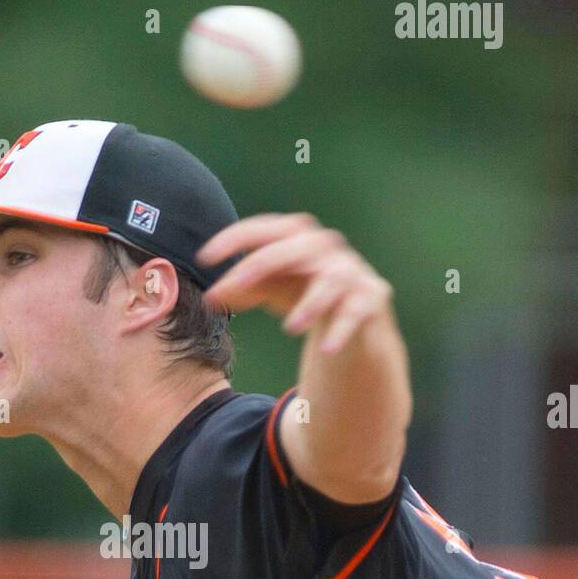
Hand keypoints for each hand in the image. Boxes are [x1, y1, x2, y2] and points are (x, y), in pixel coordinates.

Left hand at [197, 212, 394, 355]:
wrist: (356, 317)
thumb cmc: (305, 292)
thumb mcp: (271, 288)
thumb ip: (242, 289)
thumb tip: (210, 298)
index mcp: (297, 239)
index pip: (265, 228)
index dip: (235, 238)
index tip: (205, 257)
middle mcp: (327, 249)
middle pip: (299, 245)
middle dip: (266, 262)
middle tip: (237, 284)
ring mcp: (352, 272)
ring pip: (333, 279)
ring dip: (311, 303)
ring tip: (291, 328)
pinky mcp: (372, 297)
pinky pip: (357, 312)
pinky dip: (342, 330)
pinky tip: (327, 350)